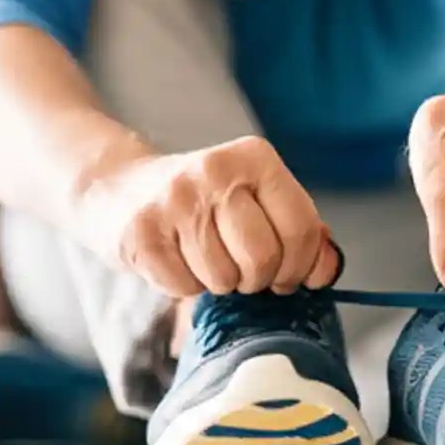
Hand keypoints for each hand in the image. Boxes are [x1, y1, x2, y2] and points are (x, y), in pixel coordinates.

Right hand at [75, 136, 337, 297]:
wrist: (117, 188)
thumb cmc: (201, 203)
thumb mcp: (253, 198)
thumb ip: (299, 230)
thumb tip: (327, 270)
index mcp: (254, 157)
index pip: (301, 230)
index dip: (299, 267)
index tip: (284, 274)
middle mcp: (215, 170)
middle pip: (263, 259)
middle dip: (257, 280)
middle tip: (240, 270)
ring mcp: (175, 200)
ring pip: (223, 279)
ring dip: (217, 282)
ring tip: (200, 256)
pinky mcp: (142, 232)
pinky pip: (184, 287)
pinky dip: (183, 285)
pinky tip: (173, 258)